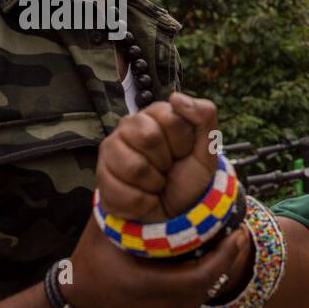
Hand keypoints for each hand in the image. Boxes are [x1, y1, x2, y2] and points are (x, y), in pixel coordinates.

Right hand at [61, 218, 248, 307]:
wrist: (82, 298)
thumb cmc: (93, 259)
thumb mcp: (107, 229)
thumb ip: (129, 207)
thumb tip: (155, 175)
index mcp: (148, 285)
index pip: (201, 275)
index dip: (225, 254)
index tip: (237, 231)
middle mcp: (164, 306)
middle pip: (211, 282)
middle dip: (228, 255)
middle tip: (239, 231)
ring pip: (208, 290)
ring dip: (222, 265)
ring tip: (230, 240)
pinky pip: (199, 295)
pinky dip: (210, 274)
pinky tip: (214, 255)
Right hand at [96, 92, 220, 221]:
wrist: (177, 210)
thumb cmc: (189, 175)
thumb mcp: (207, 147)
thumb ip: (203, 115)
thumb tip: (176, 97)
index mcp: (155, 114)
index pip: (171, 119)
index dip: (183, 142)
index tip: (183, 152)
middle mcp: (128, 126)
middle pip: (149, 139)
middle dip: (167, 162)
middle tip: (168, 168)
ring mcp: (111, 151)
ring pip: (135, 167)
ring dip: (155, 184)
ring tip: (156, 183)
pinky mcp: (101, 177)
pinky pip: (125, 193)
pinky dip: (143, 202)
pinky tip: (145, 197)